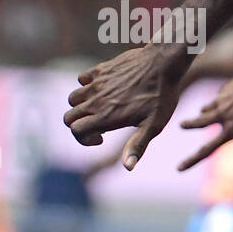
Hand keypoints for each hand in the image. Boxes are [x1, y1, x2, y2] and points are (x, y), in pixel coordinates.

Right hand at [64, 48, 187, 169]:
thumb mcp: (154, 126)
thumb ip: (137, 146)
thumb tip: (128, 167)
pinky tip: (106, 89)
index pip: (76, 131)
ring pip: (73, 98)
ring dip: (81, 106)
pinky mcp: (100, 69)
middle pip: (68, 117)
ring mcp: (97, 83)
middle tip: (99, 125)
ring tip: (102, 108)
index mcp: (107, 116)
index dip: (84, 139)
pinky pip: (82, 79)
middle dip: (78, 125)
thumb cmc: (162, 97)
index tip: (102, 138)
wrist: (164, 63)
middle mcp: (97, 100)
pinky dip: (87, 86)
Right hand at [177, 61, 232, 170]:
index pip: (207, 150)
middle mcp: (222, 115)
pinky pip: (216, 101)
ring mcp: (221, 101)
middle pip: (198, 124)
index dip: (192, 160)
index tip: (179, 168)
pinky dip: (217, 105)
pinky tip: (227, 104)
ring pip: (205, 111)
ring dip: (200, 115)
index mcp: (231, 129)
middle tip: (181, 126)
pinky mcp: (224, 90)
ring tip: (196, 118)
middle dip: (189, 126)